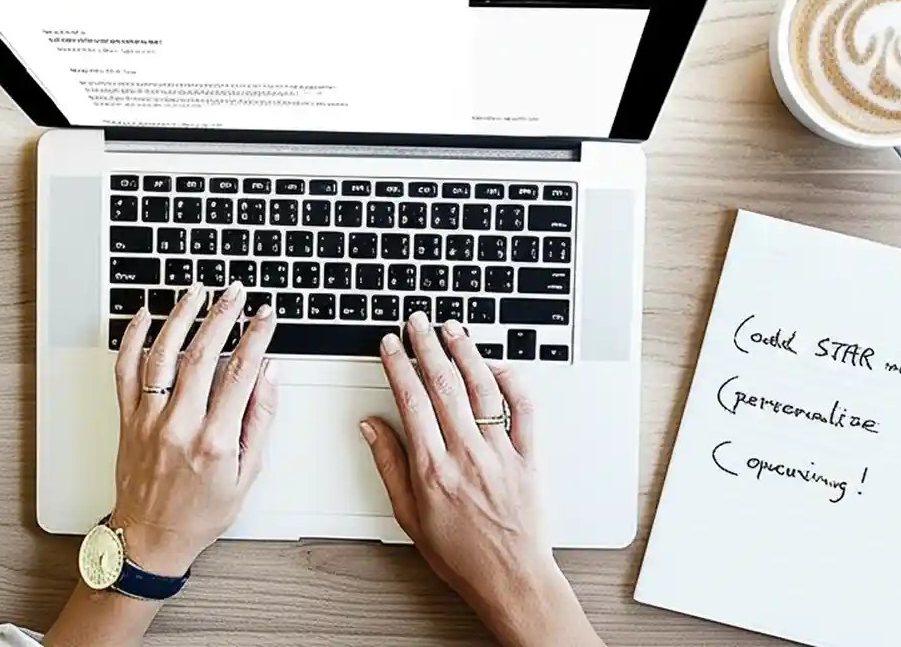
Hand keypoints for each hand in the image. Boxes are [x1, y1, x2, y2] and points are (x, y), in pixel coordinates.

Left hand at [110, 281, 277, 574]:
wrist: (151, 538)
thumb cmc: (201, 511)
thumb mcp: (248, 473)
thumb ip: (261, 419)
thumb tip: (270, 374)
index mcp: (214, 441)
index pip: (239, 373)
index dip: (255, 337)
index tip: (265, 316)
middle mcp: (178, 426)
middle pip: (201, 355)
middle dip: (222, 316)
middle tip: (235, 293)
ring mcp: (148, 420)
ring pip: (161, 355)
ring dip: (180, 317)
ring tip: (196, 292)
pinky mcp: (127, 419)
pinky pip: (125, 371)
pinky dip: (133, 339)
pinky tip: (145, 316)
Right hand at [361, 312, 602, 646]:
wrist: (510, 578)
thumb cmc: (460, 554)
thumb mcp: (409, 516)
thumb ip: (390, 465)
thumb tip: (371, 426)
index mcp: (432, 469)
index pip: (410, 401)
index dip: (398, 365)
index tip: (390, 344)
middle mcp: (466, 454)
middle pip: (443, 385)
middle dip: (427, 346)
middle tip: (417, 321)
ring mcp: (500, 453)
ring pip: (481, 389)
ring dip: (466, 352)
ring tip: (453, 328)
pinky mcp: (529, 457)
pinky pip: (524, 411)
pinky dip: (513, 383)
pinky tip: (498, 365)